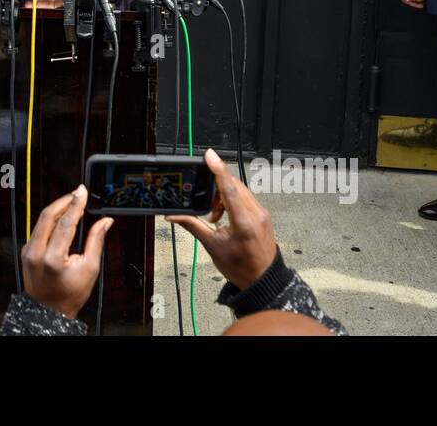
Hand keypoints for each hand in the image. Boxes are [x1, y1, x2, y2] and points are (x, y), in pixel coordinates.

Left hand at [21, 185, 112, 317]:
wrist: (48, 310)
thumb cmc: (70, 294)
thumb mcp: (89, 269)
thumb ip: (96, 241)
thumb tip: (105, 221)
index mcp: (53, 258)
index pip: (65, 223)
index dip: (75, 204)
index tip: (81, 192)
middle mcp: (36, 253)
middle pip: (48, 216)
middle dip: (64, 201)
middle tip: (77, 193)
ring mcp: (28, 251)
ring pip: (41, 220)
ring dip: (56, 208)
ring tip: (72, 202)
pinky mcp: (26, 251)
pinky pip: (38, 228)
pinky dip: (50, 219)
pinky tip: (61, 216)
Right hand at [169, 148, 275, 289]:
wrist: (263, 279)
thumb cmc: (241, 267)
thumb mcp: (213, 246)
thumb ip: (193, 226)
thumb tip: (174, 216)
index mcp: (243, 223)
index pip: (229, 188)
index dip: (217, 169)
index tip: (209, 155)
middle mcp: (255, 214)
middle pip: (233, 186)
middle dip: (216, 190)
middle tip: (209, 211)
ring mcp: (261, 213)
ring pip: (239, 190)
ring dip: (223, 196)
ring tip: (216, 217)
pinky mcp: (262, 214)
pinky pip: (245, 197)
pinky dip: (232, 201)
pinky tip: (226, 217)